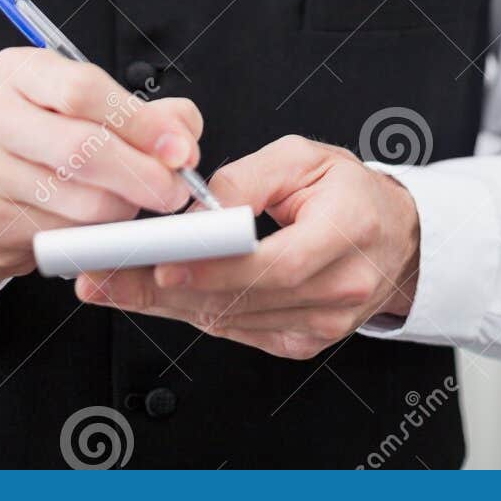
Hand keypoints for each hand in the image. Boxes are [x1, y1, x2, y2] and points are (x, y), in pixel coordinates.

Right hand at [0, 48, 202, 290]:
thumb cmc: (35, 146)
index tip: (180, 149)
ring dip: (122, 209)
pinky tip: (98, 228)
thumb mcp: (81, 112)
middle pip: (81, 145)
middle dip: (141, 172)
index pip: (84, 89)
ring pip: (78, 198)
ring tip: (134, 206)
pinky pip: (62, 236)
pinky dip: (93, 237)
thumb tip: (184, 134)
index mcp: (17, 71)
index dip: (140, 122)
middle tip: (174, 190)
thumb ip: (142, 116)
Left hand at [73, 134, 420, 357]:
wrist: (396, 237)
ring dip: (166, 303)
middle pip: (238, 300)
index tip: (161, 261)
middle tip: (103, 273)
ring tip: (113, 280)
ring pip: (229, 322)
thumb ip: (248, 180)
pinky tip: (158, 293)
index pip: (270, 264)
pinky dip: (195, 310)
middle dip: (161, 287)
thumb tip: (196, 206)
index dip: (212, 268)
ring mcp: (320, 325)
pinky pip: (237, 331)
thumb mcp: (305, 158)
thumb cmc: (351, 192)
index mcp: (345, 235)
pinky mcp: (302, 343)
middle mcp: (336, 290)